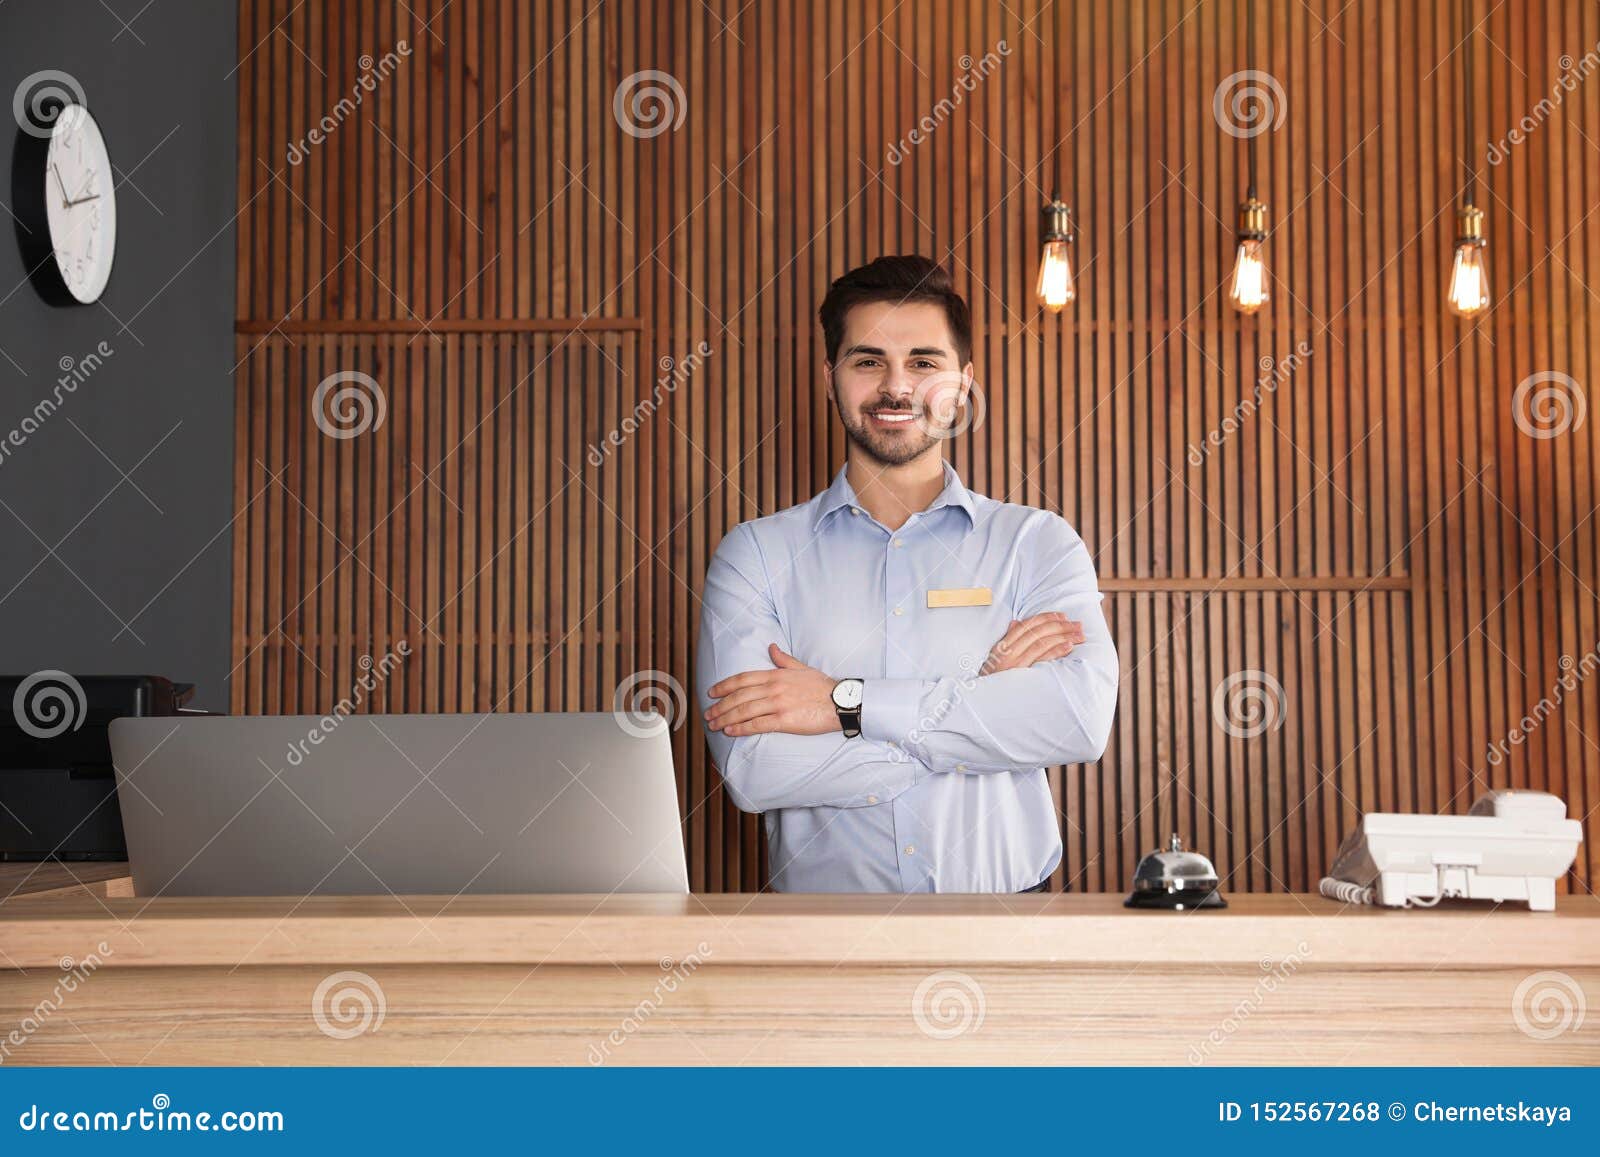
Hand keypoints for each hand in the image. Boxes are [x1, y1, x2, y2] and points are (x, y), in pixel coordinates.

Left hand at [704, 644, 839, 736]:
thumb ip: (783, 659)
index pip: (743, 679)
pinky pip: (757, 724)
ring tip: (714, 724)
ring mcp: (778, 704)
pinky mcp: (784, 720)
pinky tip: (730, 731)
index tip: (711, 693)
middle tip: (708, 713)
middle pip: (739, 696)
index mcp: (776, 675)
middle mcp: (773, 688)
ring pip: (744, 710)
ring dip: (725, 718)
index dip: (724, 686)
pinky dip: (741, 728)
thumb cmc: (822, 686)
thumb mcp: (801, 668)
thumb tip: (771, 647)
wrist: (840, 702)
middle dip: (720, 705)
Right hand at [979, 612, 1084, 673]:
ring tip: (1079, 635)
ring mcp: (1016, 664)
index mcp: (1003, 646)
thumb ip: (1007, 641)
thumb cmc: (993, 681)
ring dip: (1064, 636)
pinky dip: (1057, 650)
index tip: (1062, 616)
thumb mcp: (996, 659)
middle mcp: (1008, 653)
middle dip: (1060, 625)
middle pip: (1038, 632)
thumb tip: (1016, 622)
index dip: (1046, 618)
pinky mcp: (1024, 676)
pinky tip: (1069, 646)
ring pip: (1042, 642)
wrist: (985, 704)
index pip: (1027, 625)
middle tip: (1077, 625)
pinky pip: (1042, 659)